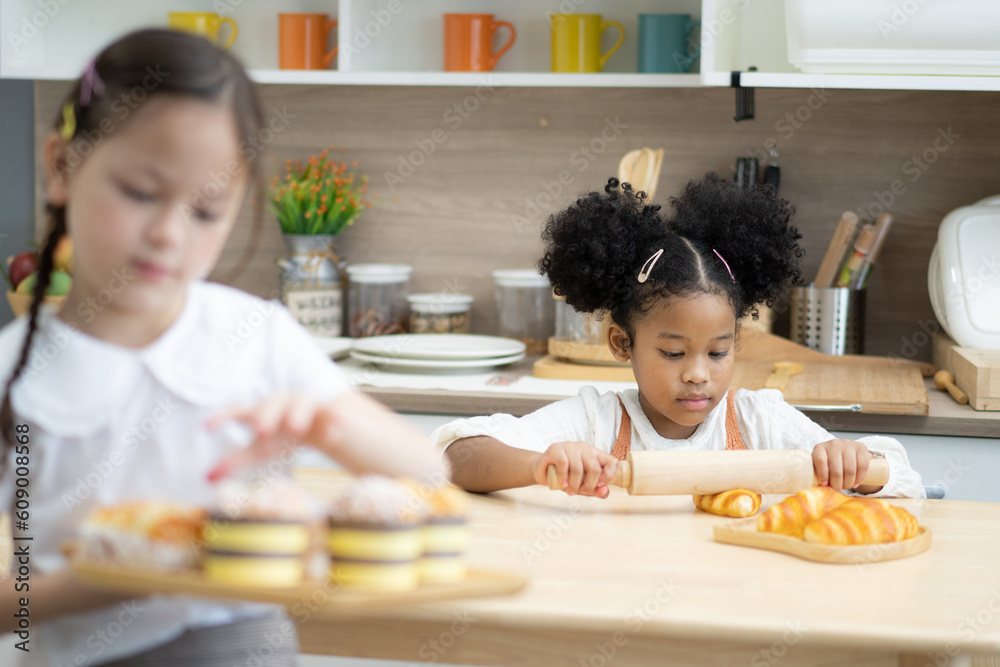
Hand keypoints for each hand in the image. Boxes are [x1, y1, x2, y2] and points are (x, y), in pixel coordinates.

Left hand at [204, 394, 334, 480]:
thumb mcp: (260, 450)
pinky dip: (333, 420)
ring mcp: (306, 405)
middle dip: (265, 415)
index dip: (224, 417)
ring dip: (297, 415)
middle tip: (260, 432)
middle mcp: (282, 404)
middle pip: (271, 404)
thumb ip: (235, 461)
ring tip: (295, 428)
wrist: (319, 426)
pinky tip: (335, 433)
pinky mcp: (328, 411)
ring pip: (301, 404)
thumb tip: (206, 478)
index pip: (240, 411)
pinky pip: (330, 413)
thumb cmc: (283, 437)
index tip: (207, 427)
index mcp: (261, 411)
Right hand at [531, 441, 618, 498]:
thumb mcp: (582, 485)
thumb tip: (604, 491)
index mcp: (594, 454)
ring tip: (569, 490)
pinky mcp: (556, 449)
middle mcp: (584, 448)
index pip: (611, 461)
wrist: (542, 470)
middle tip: (580, 492)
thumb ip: (596, 490)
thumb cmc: (565, 477)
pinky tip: (563, 484)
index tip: (600, 486)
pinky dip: (564, 477)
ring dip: (574, 484)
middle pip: (594, 468)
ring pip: (578, 468)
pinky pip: (564, 464)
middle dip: (588, 485)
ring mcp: (570, 446)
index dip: (609, 475)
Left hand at [813, 439, 870, 489]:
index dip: (822, 475)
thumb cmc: (829, 462)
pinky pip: (862, 466)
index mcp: (820, 448)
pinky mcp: (861, 447)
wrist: (844, 452)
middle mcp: (833, 444)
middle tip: (837, 488)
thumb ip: (819, 475)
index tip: (824, 484)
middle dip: (837, 484)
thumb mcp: (819, 466)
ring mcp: (848, 444)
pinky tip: (855, 484)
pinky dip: (860, 478)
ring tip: (846, 486)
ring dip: (848, 483)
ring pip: (850, 470)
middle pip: (836, 469)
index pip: (820, 460)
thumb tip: (825, 486)